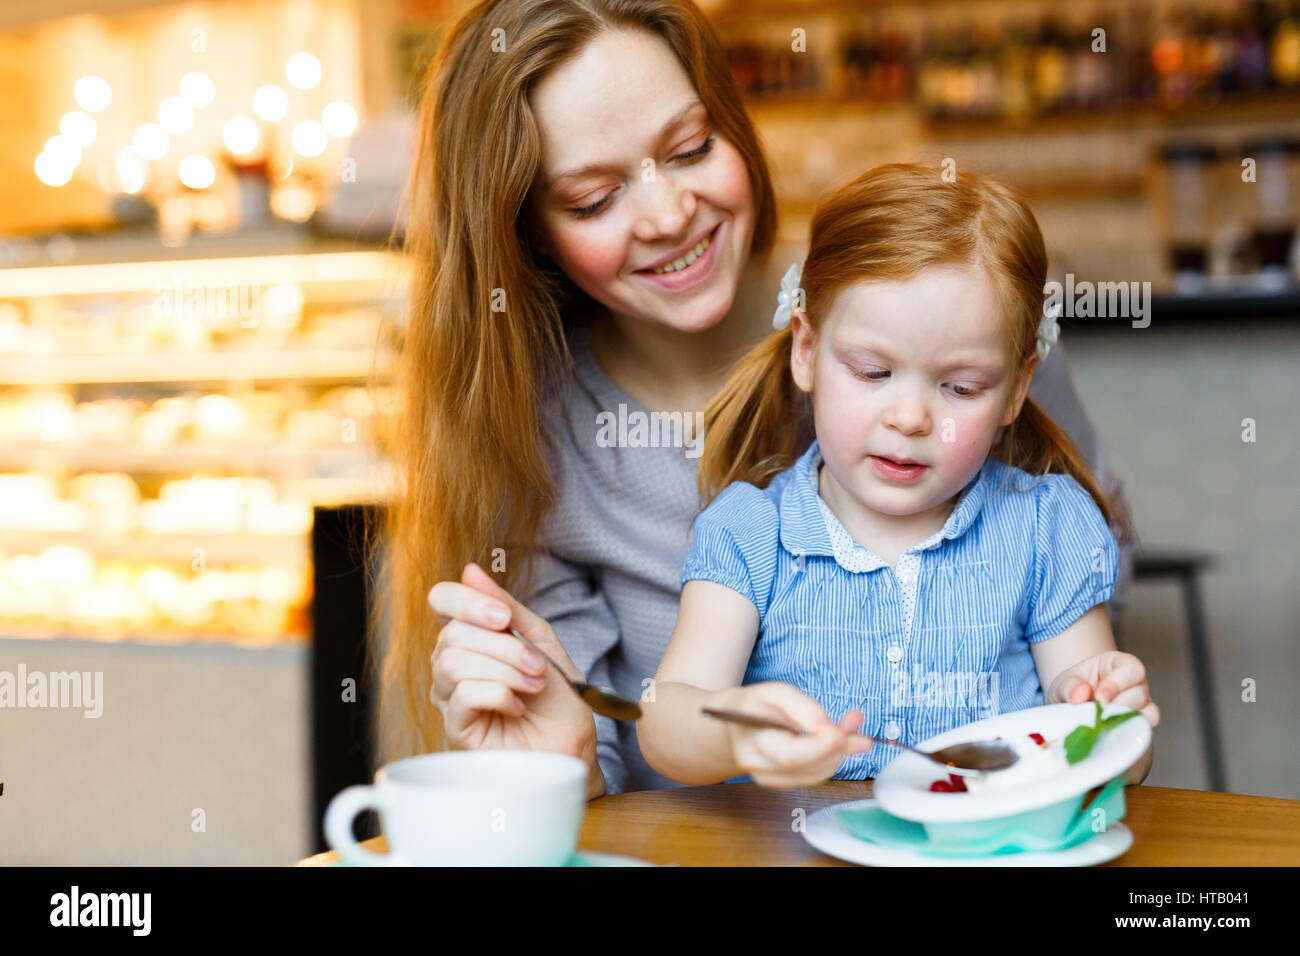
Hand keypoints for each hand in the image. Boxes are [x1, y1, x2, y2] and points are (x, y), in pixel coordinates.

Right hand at [428, 563, 599, 787]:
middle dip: (506, 647)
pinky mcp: (455, 728)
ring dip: (505, 670)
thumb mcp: (541, 640)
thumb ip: (508, 607)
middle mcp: (451, 663)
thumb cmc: (559, 698)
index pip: (442, 600)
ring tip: (533, 686)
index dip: (469, 601)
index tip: (505, 618)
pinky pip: (462, 694)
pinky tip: (517, 708)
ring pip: (453, 662)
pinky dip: (499, 695)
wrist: (574, 746)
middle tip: (538, 666)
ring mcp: (449, 697)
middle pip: (453, 633)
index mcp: (471, 636)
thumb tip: (469, 571)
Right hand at [722, 682, 872, 787]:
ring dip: (839, 754)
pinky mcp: (781, 784)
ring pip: (815, 774)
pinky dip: (831, 759)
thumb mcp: (776, 692)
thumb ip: (804, 707)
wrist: (735, 724)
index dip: (819, 748)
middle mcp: (758, 765)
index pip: (788, 755)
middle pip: (805, 767)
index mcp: (753, 738)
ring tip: (850, 729)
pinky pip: (814, 776)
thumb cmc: (756, 705)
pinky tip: (837, 742)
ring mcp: (769, 779)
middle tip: (861, 734)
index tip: (841, 734)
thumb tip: (831, 728)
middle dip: (837, 750)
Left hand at [1046, 650, 1160, 729]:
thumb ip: (1069, 687)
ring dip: (1126, 720)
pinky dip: (1134, 732)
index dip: (1117, 683)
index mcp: (1117, 664)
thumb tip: (1081, 693)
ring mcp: (1140, 704)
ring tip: (1105, 725)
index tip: (1099, 697)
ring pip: (1148, 711)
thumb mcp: (1063, 684)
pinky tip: (1115, 734)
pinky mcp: (1139, 723)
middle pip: (1140, 691)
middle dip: (1120, 704)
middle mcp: (1133, 683)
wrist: (1070, 712)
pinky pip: (1146, 728)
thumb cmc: (1071, 691)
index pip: (1131, 668)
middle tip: (1101, 714)